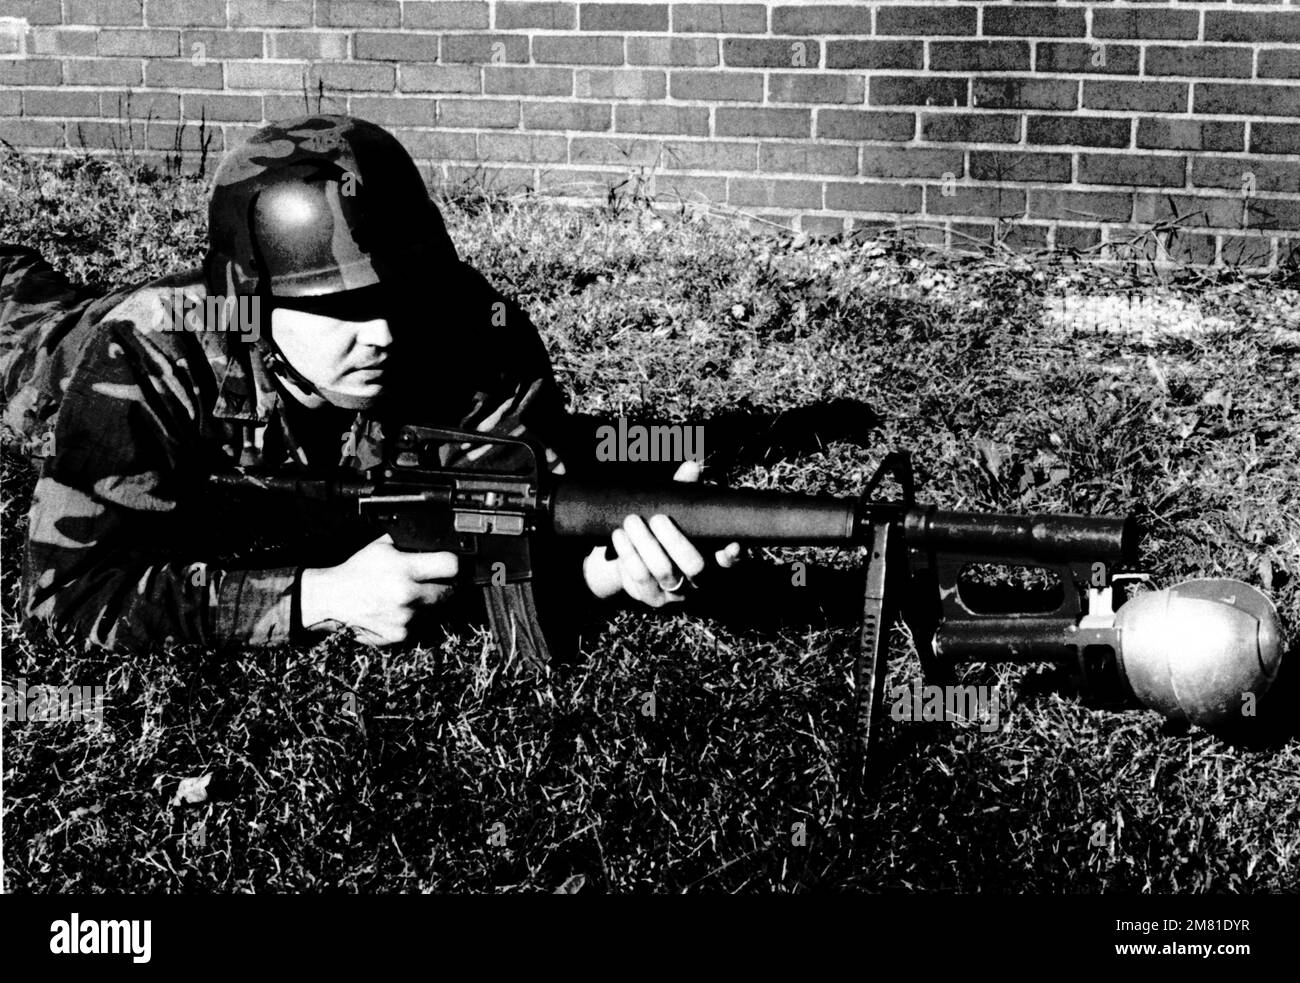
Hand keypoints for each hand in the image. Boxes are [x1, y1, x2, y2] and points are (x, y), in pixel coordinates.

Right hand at [300, 533, 458, 644]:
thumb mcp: (382, 546)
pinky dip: (413, 619)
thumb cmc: (357, 571)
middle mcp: (409, 595)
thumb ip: (409, 545)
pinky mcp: (400, 635)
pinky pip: (419, 626)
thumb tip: (433, 542)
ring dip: (427, 604)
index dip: (455, 565)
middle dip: (444, 586)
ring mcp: (406, 618)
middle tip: (432, 583)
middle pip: (450, 592)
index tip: (451, 566)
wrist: (332, 600)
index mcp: (405, 569)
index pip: (452, 566)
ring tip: (407, 596)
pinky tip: (397, 610)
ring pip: (435, 610)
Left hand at [582, 459, 742, 606]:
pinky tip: (620, 535)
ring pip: (664, 570)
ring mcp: (675, 593)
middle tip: (658, 519)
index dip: (732, 557)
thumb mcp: (674, 511)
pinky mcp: (651, 598)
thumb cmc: (660, 529)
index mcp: (711, 559)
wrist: (628, 556)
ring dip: (646, 544)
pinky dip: (629, 554)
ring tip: (632, 520)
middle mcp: (698, 581)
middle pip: (695, 566)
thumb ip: (685, 492)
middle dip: (675, 542)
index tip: (730, 545)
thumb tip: (691, 467)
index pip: (728, 562)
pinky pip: (640, 577)